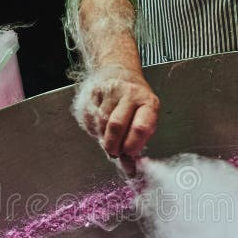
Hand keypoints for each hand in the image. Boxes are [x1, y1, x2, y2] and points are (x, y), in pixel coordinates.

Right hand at [69, 0, 159, 156]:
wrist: (118, 71)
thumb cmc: (135, 101)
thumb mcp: (145, 117)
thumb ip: (138, 141)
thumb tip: (130, 166)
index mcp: (148, 103)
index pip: (141, 128)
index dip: (132, 146)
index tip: (128, 155)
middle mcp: (129, 94)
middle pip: (116, 126)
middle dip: (113, 146)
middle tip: (114, 152)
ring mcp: (109, 92)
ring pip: (100, 125)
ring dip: (103, 137)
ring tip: (110, 135)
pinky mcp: (92, 93)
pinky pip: (90, 120)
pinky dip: (94, 129)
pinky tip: (101, 123)